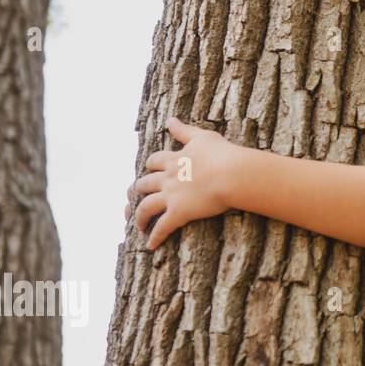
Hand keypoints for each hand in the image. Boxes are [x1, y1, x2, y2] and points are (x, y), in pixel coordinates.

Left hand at [125, 116, 241, 249]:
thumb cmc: (222, 154)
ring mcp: (171, 196)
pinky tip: (150, 245)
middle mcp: (167, 178)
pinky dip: (155, 237)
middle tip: (132, 197)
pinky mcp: (178, 213)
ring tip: (138, 226)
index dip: (150, 166)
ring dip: (139, 217)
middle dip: (136, 191)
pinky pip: (162, 227)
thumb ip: (184, 130)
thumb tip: (170, 119)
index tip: (149, 169)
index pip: (154, 161)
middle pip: (143, 184)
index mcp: (174, 160)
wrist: (231, 173)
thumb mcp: (203, 136)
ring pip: (145, 207)